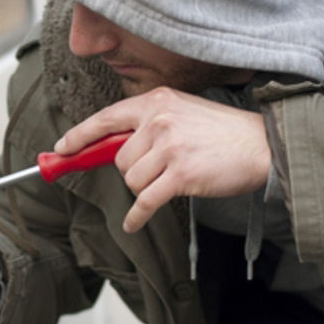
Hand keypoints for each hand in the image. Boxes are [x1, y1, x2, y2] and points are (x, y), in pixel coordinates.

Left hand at [54, 87, 270, 232]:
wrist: (261, 145)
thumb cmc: (222, 132)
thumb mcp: (183, 111)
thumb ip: (149, 123)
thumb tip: (111, 146)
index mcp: (156, 101)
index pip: (106, 118)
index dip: (79, 136)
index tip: (62, 148)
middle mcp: (159, 120)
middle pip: (118, 158)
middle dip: (132, 171)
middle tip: (159, 170)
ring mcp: (169, 147)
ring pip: (131, 180)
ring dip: (145, 189)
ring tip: (171, 180)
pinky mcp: (180, 175)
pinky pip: (144, 202)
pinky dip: (137, 216)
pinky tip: (134, 222)